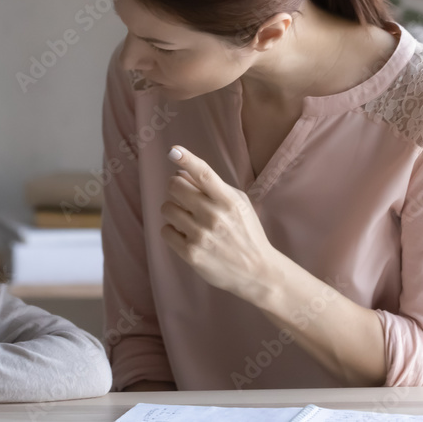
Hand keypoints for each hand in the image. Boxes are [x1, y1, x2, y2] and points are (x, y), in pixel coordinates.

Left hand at [160, 145, 283, 302]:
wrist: (257, 272)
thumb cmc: (246, 232)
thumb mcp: (238, 204)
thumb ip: (213, 187)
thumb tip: (181, 171)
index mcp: (229, 201)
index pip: (205, 174)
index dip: (187, 159)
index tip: (173, 151)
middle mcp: (214, 216)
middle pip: (175, 187)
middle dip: (176, 188)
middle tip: (185, 196)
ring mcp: (201, 236)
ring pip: (167, 208)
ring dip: (173, 210)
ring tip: (188, 218)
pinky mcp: (191, 254)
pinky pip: (165, 230)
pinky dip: (172, 230)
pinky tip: (185, 234)